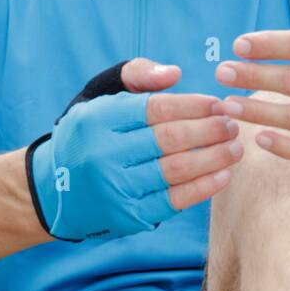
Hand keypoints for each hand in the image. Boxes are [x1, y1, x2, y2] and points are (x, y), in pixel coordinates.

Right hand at [28, 59, 241, 241]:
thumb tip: (175, 74)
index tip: (217, 104)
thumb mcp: (98, 95)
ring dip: (214, 158)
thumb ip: (136, 75)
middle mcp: (104, 154)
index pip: (155, 109)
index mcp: (98, 120)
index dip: (192, 105)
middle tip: (233, 124)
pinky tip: (224, 175)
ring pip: (176, 171)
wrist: (53, 189)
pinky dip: (203, 188)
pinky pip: (174, 201)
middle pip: (170, 139)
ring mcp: (115, 189)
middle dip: (210, 130)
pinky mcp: (127, 216)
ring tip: (236, 147)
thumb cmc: (87, 134)